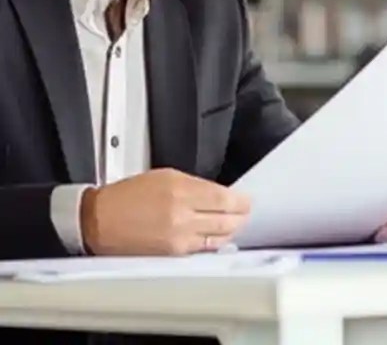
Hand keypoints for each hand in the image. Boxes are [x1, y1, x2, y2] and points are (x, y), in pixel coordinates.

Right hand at [81, 168, 251, 255]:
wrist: (98, 220)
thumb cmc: (126, 198)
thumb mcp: (164, 177)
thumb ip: (195, 186)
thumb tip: (219, 194)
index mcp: (180, 189)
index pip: (225, 198)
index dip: (241, 201)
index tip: (246, 200)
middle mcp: (182, 214)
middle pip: (228, 218)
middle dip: (241, 215)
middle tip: (244, 212)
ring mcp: (179, 236)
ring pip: (220, 236)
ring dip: (231, 230)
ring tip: (234, 224)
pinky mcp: (173, 253)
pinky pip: (204, 248)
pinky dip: (214, 242)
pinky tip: (217, 237)